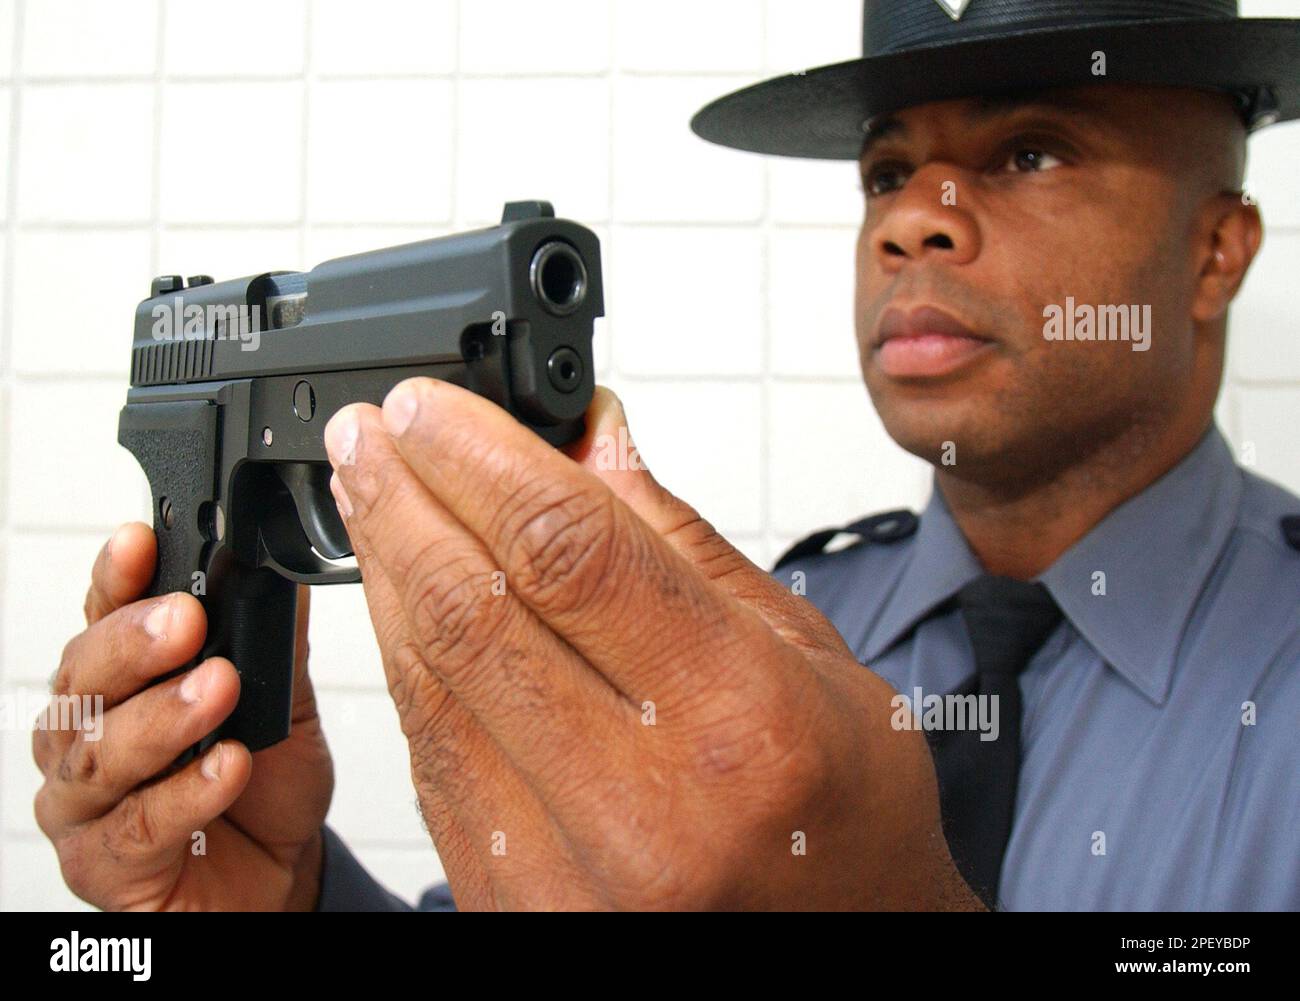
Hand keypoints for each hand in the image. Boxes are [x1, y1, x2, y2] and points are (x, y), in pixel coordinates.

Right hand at [33, 524, 333, 909]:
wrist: (276, 876)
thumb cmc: (264, 786)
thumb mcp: (284, 703)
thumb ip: (274, 645)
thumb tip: (286, 574)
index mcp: (121, 679)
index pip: (103, 615)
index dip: (117, 577)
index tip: (140, 541)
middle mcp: (86, 733)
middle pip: (85, 677)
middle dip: (134, 642)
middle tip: (185, 619)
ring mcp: (85, 803)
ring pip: (102, 751)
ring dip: (163, 714)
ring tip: (219, 689)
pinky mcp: (104, 865)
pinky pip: (137, 826)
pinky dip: (186, 793)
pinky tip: (227, 767)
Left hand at [325, 380, 980, 909]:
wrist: (832, 951)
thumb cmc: (841, 814)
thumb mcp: (810, 657)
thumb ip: (682, 547)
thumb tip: (590, 438)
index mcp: (744, 722)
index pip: (572, 554)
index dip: (480, 460)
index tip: (432, 409)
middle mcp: (647, 808)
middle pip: (476, 614)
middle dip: (404, 499)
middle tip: (369, 433)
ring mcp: (566, 871)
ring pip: (429, 683)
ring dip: (387, 571)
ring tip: (370, 494)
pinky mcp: (513, 901)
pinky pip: (430, 756)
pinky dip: (406, 658)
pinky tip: (401, 596)